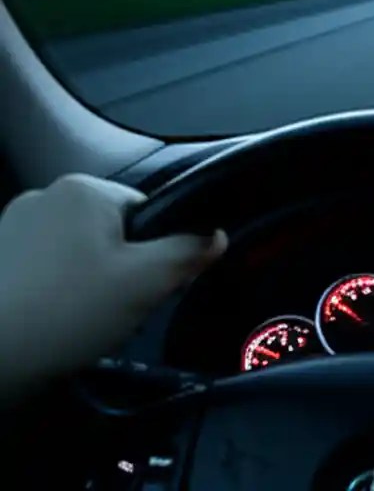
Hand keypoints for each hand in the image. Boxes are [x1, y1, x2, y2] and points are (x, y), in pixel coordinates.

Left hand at [0, 174, 225, 400]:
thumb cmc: (70, 310)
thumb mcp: (147, 283)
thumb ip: (189, 252)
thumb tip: (217, 236)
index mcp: (84, 189)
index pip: (146, 210)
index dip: (159, 249)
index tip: (152, 285)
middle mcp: (43, 195)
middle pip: (111, 230)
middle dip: (123, 266)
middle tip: (121, 308)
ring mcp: (10, 226)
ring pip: (77, 251)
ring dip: (89, 279)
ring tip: (84, 319)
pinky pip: (44, 267)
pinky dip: (55, 290)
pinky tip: (53, 320)